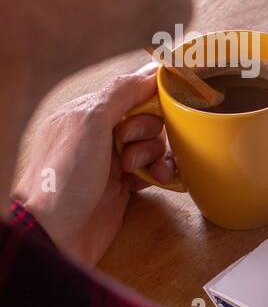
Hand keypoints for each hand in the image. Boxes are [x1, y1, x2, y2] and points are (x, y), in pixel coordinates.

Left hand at [13, 66, 175, 266]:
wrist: (55, 235)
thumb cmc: (62, 179)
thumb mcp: (89, 124)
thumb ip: (120, 93)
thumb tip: (151, 71)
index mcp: (87, 112)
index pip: (131, 90)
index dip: (153, 94)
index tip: (173, 100)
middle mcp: (100, 134)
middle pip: (149, 118)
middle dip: (150, 132)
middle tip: (128, 147)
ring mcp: (112, 161)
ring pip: (155, 145)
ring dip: (155, 155)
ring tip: (138, 171)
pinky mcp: (125, 186)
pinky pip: (155, 170)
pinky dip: (160, 173)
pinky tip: (156, 181)